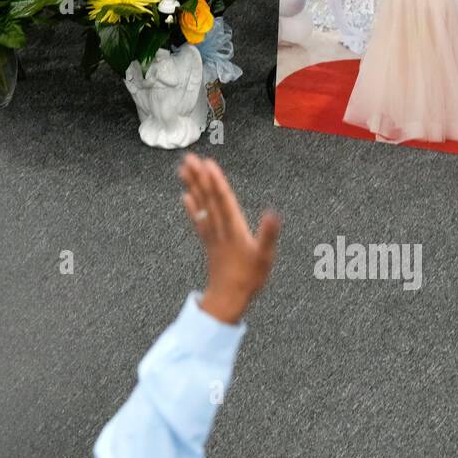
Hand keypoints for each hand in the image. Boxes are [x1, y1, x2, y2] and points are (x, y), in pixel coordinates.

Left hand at [179, 153, 279, 324]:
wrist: (228, 299)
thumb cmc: (249, 279)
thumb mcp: (265, 257)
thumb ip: (268, 234)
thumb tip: (273, 214)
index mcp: (234, 229)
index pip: (224, 200)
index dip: (216, 181)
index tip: (208, 164)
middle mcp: (220, 229)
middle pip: (208, 198)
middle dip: (200, 177)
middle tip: (189, 158)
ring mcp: (213, 235)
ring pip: (201, 206)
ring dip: (192, 186)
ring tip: (184, 169)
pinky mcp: (209, 243)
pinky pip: (198, 221)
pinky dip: (192, 207)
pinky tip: (185, 196)